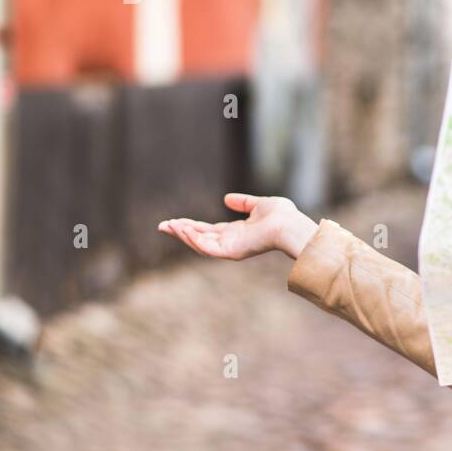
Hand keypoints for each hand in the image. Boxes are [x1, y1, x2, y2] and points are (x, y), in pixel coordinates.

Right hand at [157, 193, 318, 260]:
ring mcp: (230, 248)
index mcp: (236, 232)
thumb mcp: (258, 204)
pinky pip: (206, 247)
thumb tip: (226, 198)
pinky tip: (182, 229)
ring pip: (200, 244)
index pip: (208, 230)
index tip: (175, 221)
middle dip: (181, 232)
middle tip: (162, 226)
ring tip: (168, 226)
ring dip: (183, 235)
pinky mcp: (230, 252)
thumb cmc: (281, 215)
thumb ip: (243, 202)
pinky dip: (193, 239)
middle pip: (200, 238)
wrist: (289, 224)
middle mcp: (231, 242)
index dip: (191, 226)